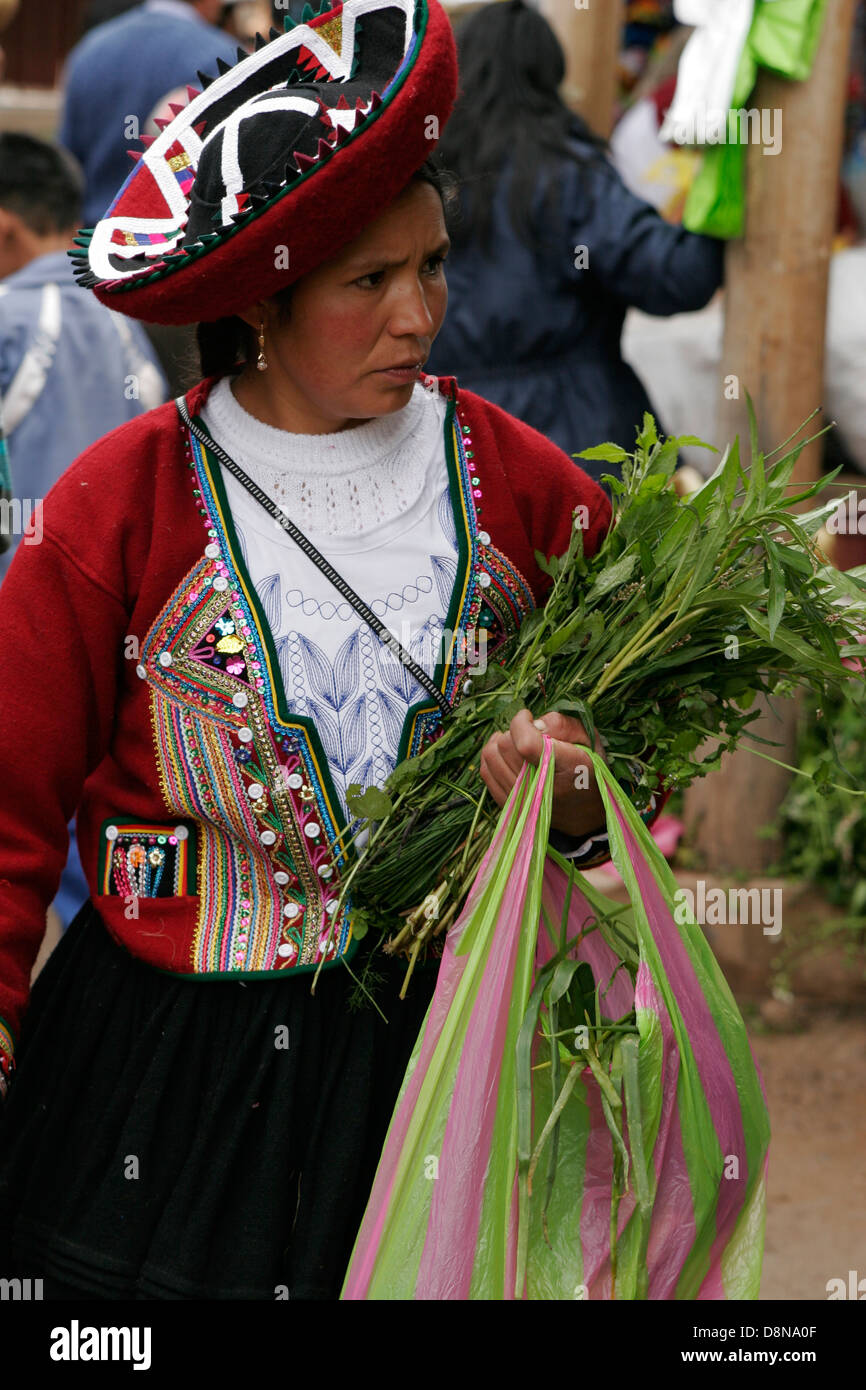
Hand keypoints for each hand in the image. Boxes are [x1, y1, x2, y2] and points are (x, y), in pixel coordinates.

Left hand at [479, 709, 605, 838]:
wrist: (585, 813)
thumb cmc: (588, 771)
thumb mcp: (590, 740)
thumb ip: (564, 724)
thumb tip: (534, 723)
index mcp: (566, 769)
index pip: (526, 743)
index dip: (521, 722)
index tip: (528, 716)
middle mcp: (540, 788)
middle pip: (505, 745)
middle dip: (514, 731)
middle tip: (528, 732)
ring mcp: (521, 799)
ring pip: (491, 756)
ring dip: (501, 742)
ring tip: (516, 741)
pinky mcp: (508, 803)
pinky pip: (486, 771)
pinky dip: (493, 757)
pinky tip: (508, 754)